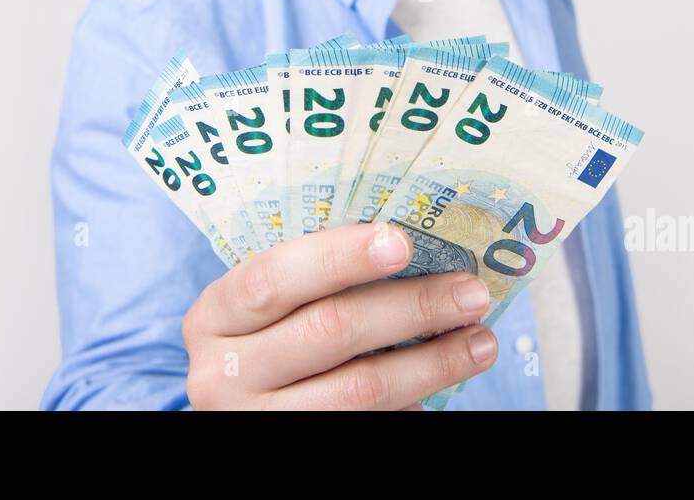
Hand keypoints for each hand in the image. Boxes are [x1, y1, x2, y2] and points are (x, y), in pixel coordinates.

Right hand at [182, 222, 497, 408]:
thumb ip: (315, 282)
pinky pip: (367, 424)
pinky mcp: (296, 452)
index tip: (401, 242)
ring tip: (480, 341)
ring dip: (433, 362)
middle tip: (469, 291)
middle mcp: (222, 374)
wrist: (241, 410)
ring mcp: (257, 421)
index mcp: (214, 317)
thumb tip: (411, 250)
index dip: (339, 257)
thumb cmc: (266, 340)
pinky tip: (445, 378)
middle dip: (411, 306)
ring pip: (359, 389)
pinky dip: (414, 400)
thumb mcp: (266, 310)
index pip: (274, 278)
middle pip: (329, 331)